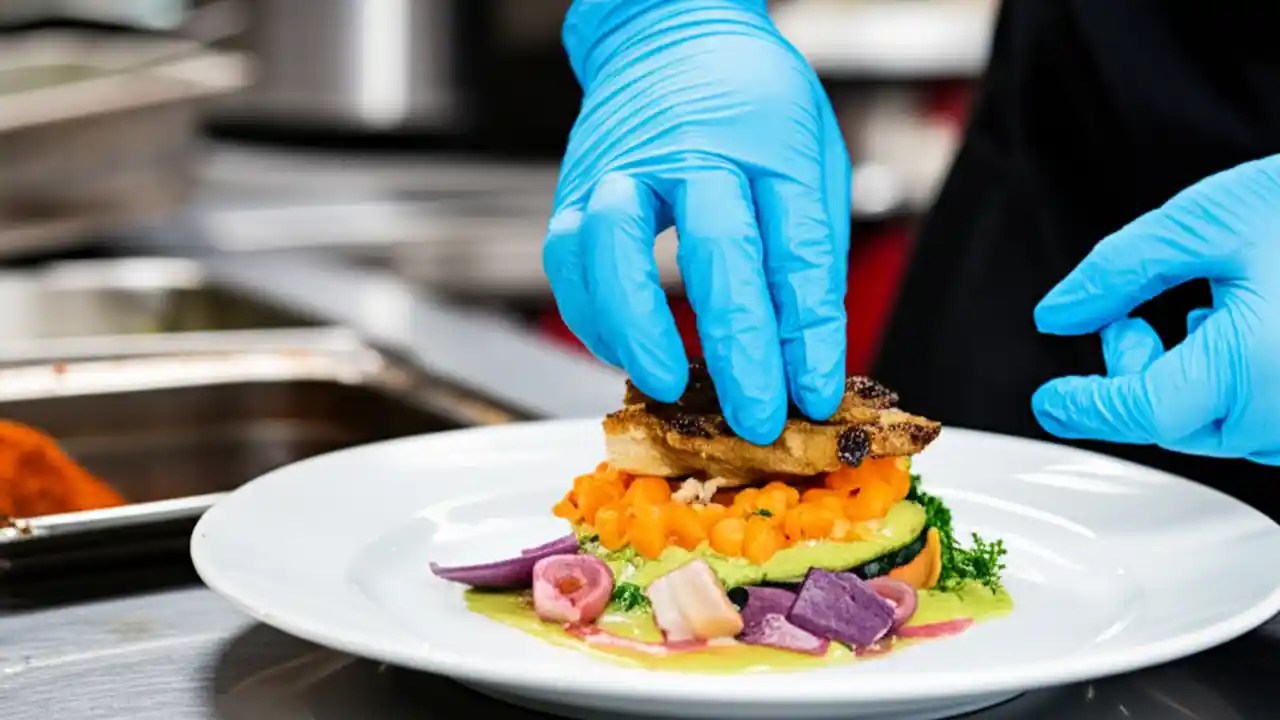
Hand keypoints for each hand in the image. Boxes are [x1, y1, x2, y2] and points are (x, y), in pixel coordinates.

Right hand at [545, 0, 851, 443]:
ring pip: (612, 247)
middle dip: (738, 348)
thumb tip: (804, 357)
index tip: (815, 398)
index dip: (809, 335)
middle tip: (754, 418)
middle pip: (715, 251)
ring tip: (670, 384)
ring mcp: (625, 164)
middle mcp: (693, 148)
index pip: (799, 248)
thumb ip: (806, 252)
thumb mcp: (809, 159)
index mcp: (770, 142)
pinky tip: (625, 350)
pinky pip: (569, 258)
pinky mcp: (577, 185)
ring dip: (638, 327)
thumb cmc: (749, 100)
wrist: (668, 29)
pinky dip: (593, 315)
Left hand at [1032, 156, 1279, 464]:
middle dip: (1136, 375)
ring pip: (1218, 425)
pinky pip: (1263, 420)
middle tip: (1131, 319)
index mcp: (1254, 364)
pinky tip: (1240, 331)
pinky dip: (1229, 387)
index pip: (1142, 411)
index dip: (1086, 407)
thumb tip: (1059, 313)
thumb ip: (1120, 272)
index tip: (1050, 401)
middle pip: (1175, 422)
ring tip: (1198, 314)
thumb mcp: (1207, 222)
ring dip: (1184, 381)